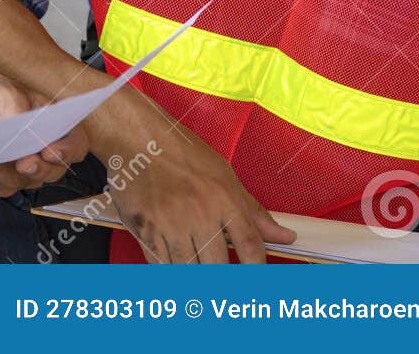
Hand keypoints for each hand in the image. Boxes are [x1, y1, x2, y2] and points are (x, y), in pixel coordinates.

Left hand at [0, 44, 85, 196]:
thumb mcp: (1, 92)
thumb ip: (15, 108)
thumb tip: (26, 131)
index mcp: (51, 125)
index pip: (75, 144)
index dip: (67, 151)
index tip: (49, 152)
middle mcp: (42, 151)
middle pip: (54, 172)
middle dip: (38, 169)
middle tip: (22, 163)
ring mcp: (23, 168)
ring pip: (25, 183)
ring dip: (8, 172)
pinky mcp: (1, 178)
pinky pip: (0, 187)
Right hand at [94, 92, 294, 262]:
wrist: (134, 136)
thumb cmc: (178, 150)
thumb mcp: (224, 175)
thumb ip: (253, 211)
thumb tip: (284, 235)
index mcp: (224, 199)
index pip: (251, 247)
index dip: (256, 272)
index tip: (254, 282)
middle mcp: (199, 212)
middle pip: (217, 267)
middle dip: (219, 276)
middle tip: (217, 275)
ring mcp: (170, 222)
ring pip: (188, 270)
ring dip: (192, 273)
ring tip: (193, 266)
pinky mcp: (144, 227)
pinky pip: (159, 263)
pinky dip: (167, 267)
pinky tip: (171, 259)